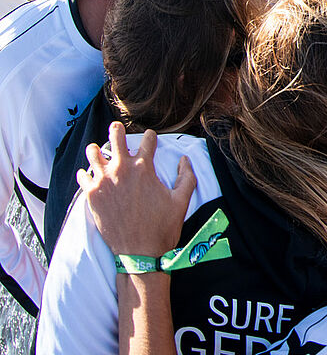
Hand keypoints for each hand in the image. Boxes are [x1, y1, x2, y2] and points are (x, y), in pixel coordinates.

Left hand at [77, 123, 194, 256]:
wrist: (139, 252)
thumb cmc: (162, 227)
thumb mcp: (182, 200)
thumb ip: (187, 176)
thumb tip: (185, 159)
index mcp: (145, 168)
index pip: (147, 140)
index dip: (151, 137)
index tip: (150, 138)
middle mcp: (122, 170)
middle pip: (115, 137)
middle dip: (117, 130)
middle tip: (117, 129)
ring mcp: (104, 182)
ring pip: (93, 153)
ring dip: (97, 150)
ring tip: (100, 152)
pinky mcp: (91, 195)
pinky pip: (82, 175)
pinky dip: (86, 172)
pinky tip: (90, 174)